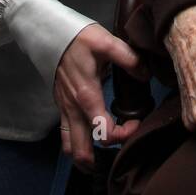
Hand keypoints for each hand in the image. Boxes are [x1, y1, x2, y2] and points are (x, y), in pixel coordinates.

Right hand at [53, 23, 147, 173]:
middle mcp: (73, 109)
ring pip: (68, 147)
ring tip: (101, 158)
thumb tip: (145, 75)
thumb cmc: (79, 38)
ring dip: (84, 157)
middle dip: (99, 161)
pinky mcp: (61, 106)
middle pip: (81, 152)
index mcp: (87, 97)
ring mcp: (64, 109)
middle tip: (118, 151)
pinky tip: (90, 137)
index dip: (123, 135)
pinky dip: (77, 143)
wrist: (50, 33)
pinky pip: (66, 134)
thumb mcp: (106, 42)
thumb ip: (128, 58)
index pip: (104, 133)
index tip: (136, 122)